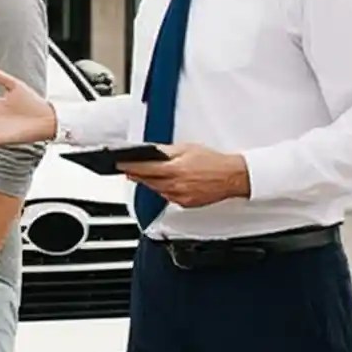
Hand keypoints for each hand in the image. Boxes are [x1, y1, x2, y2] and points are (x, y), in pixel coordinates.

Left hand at [117, 143, 250, 207]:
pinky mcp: (184, 204)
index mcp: (175, 170)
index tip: (119, 164)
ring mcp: (179, 196)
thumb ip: (166, 151)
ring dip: (150, 182)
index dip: (129, 167)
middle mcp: (175, 185)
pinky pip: (167, 197)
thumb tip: (151, 152)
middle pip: (147, 181)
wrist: (231, 177)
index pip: (144, 169)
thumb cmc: (213, 161)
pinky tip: (167, 182)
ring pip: (156, 190)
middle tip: (129, 169)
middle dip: (137, 175)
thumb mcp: (187, 148)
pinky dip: (164, 189)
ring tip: (149, 173)